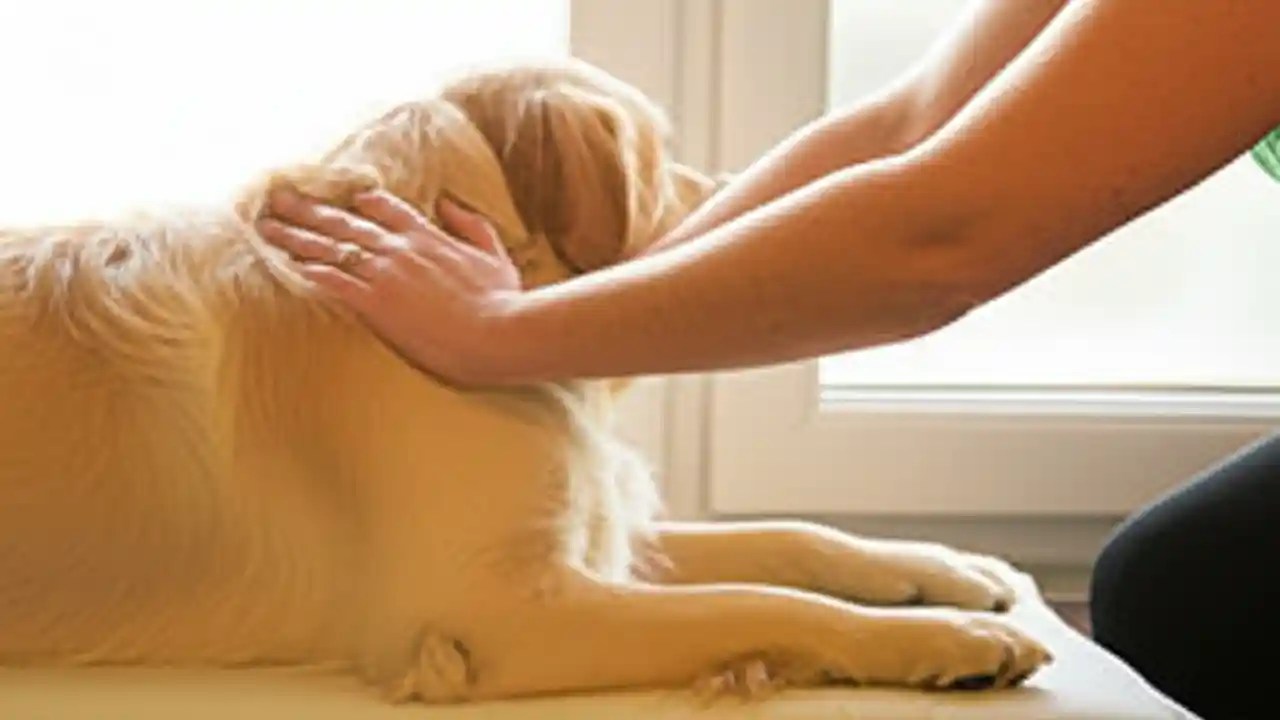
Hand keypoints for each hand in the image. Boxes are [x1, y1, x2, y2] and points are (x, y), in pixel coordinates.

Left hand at [255, 187, 523, 384]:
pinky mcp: (376, 303)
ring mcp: (386, 274)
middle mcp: (401, 248)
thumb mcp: (495, 253)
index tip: (340, 197)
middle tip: (278, 199)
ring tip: (266, 227)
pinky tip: (285, 266)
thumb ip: (470, 224)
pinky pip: (332, 282)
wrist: (499, 331)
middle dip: (309, 210)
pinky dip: (308, 272)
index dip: (360, 202)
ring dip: (295, 237)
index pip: (386, 208)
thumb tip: (449, 203)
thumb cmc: (504, 300)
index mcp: (429, 236)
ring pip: (330, 248)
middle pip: (345, 223)